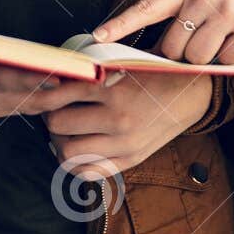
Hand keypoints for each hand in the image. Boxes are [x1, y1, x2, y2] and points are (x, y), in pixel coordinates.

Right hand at [0, 48, 88, 132]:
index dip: (24, 78)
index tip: (52, 72)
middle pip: (24, 95)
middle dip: (59, 87)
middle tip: (91, 77)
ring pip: (31, 103)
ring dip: (63, 94)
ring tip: (95, 81)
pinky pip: (26, 105)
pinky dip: (52, 97)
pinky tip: (75, 89)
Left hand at [43, 71, 214, 175]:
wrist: (190, 93)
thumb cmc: (152, 71)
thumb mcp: (122, 61)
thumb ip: (90, 67)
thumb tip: (53, 72)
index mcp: (113, 88)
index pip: (59, 95)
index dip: (43, 93)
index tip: (42, 91)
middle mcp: (118, 119)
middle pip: (58, 126)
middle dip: (49, 116)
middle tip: (52, 110)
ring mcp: (124, 144)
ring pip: (69, 154)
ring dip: (58, 142)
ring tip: (64, 130)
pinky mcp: (131, 160)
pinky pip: (90, 172)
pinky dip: (75, 163)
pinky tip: (77, 148)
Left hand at [93, 0, 233, 64]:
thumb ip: (177, 14)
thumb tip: (155, 53)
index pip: (146, 8)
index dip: (120, 24)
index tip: (98, 38)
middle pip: (174, 47)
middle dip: (181, 53)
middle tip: (198, 40)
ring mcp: (228, 13)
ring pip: (198, 58)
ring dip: (206, 57)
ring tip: (219, 38)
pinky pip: (226, 61)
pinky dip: (230, 58)